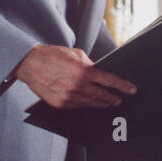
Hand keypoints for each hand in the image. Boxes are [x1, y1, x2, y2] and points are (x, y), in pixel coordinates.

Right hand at [12, 44, 135, 108]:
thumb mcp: (76, 54)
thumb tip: (100, 73)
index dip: (123, 86)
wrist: (29, 64)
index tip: (132, 90)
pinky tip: (90, 102)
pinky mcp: (60, 103)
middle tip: (120, 100)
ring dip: (101, 103)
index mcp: (84, 72)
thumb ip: (90, 64)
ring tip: (107, 102)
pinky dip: (85, 104)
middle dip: (113, 98)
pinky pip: (78, 106)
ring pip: (91, 103)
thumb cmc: (52, 56)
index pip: (110, 81)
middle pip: (102, 96)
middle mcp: (78, 86)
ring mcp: (68, 97)